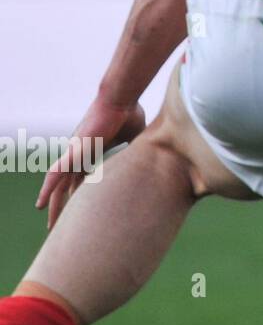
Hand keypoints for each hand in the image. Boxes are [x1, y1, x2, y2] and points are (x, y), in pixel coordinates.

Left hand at [36, 99, 145, 229]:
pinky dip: (48, 189)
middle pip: (67, 186)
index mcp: (92, 152)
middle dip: (63, 206)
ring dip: (54, 205)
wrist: (122, 98)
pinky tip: (41, 205)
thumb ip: (139, 151)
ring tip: (50, 226)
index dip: (78, 195)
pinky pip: (56, 174)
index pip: (81, 179)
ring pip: (58, 185)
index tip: (77, 211)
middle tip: (58, 225)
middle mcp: (79, 154)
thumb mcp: (137, 137)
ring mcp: (74, 153)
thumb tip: (158, 160)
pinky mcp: (74, 151)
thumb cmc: (130, 112)